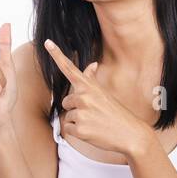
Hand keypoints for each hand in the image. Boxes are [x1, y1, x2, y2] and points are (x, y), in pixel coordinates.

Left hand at [44, 39, 149, 160]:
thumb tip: (92, 64)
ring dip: (78, 121)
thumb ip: (92, 79)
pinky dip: (77, 132)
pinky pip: (68, 129)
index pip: (70, 68)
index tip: (47, 43)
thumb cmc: (116, 113)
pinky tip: (91, 132)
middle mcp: (84, 97)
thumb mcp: (104, 93)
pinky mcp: (80, 129)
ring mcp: (82, 113)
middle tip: (93, 114)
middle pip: (66, 101)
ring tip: (94, 123)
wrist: (129, 134)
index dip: (57, 55)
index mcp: (90, 87)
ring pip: (68, 116)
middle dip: (75, 108)